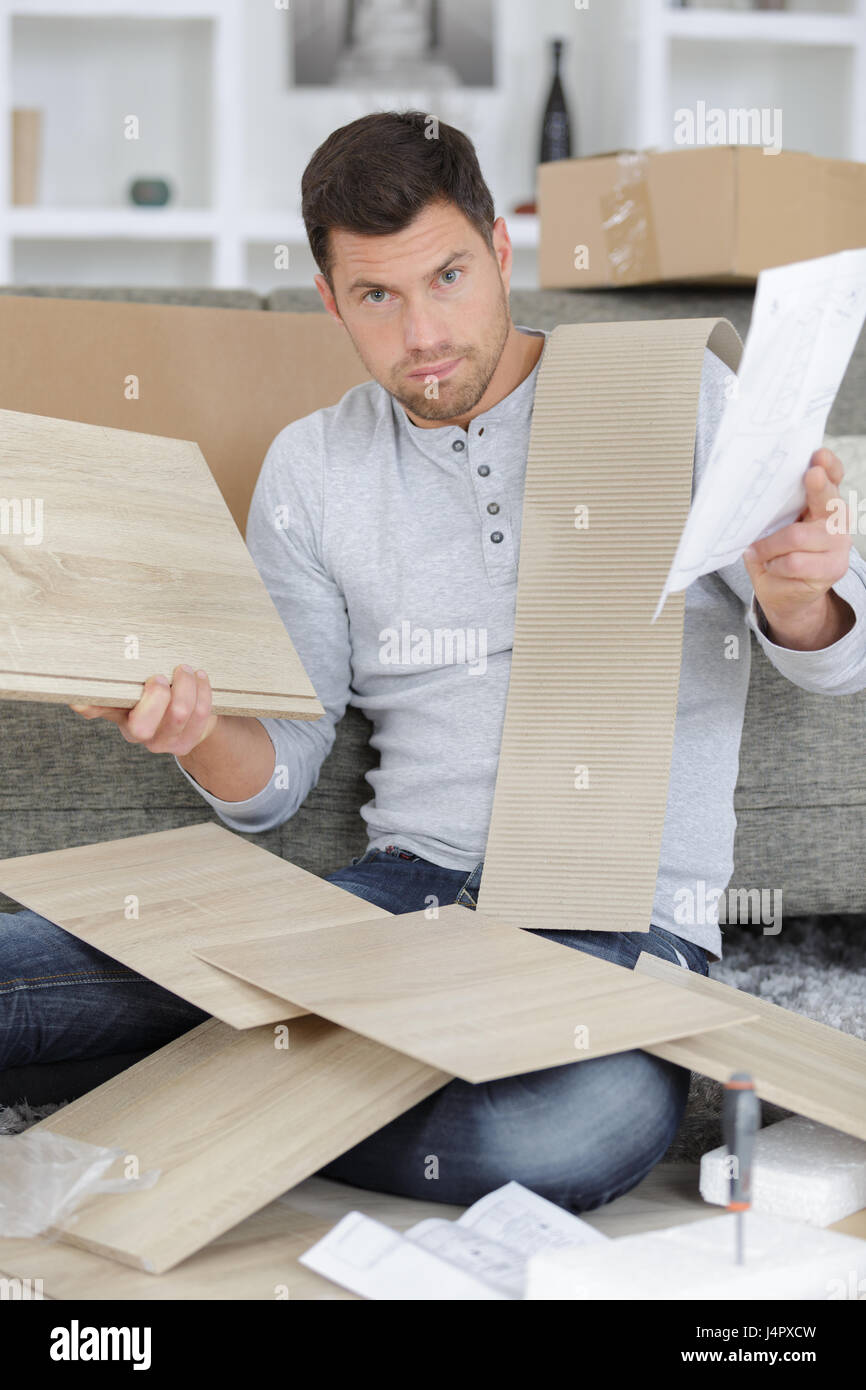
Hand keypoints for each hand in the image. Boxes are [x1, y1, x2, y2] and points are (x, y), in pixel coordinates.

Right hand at [71, 664, 218, 755]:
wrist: (190, 718)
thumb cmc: (160, 695)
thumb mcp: (139, 686)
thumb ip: (121, 680)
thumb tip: (85, 687)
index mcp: (117, 712)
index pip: (98, 710)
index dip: (90, 707)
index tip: (81, 699)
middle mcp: (135, 733)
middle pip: (142, 726)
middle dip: (156, 696)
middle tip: (160, 677)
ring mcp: (162, 743)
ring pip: (178, 714)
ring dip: (186, 686)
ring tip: (186, 670)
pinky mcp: (185, 743)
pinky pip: (199, 715)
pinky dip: (203, 691)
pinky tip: (200, 679)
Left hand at [743, 448, 853, 647]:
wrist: (783, 594)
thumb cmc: (774, 554)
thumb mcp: (770, 527)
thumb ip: (771, 510)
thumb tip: (751, 495)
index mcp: (821, 502)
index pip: (832, 477)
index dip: (828, 465)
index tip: (818, 456)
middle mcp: (836, 519)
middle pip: (827, 498)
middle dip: (818, 485)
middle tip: (812, 474)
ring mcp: (838, 543)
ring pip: (797, 536)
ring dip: (769, 545)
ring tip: (758, 551)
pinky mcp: (833, 568)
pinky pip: (794, 562)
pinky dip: (774, 564)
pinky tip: (772, 566)